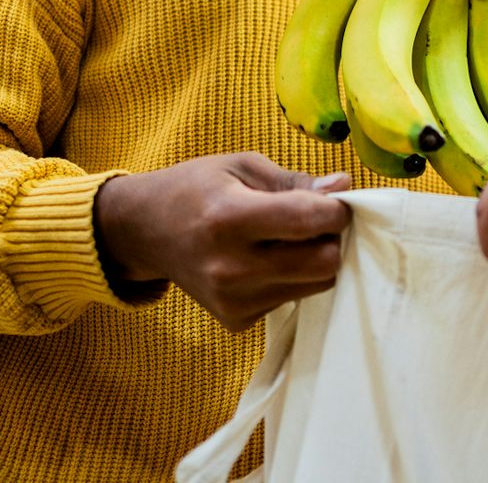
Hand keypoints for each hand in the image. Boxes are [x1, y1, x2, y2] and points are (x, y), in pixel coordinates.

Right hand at [95, 153, 350, 331]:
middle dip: (330, 238)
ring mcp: (232, 301)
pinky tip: (265, 260)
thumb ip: (296, 181)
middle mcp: (230, 267)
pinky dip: (292, 278)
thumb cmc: (195, 189)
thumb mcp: (241, 166)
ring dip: (315, 259)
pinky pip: (292, 299)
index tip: (334, 199)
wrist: (144, 232)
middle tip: (313, 220)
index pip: (310, 220)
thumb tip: (343, 187)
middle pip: (324, 263)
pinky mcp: (236, 321)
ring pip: (316, 284)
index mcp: (229, 218)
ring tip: (285, 238)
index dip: (337, 209)